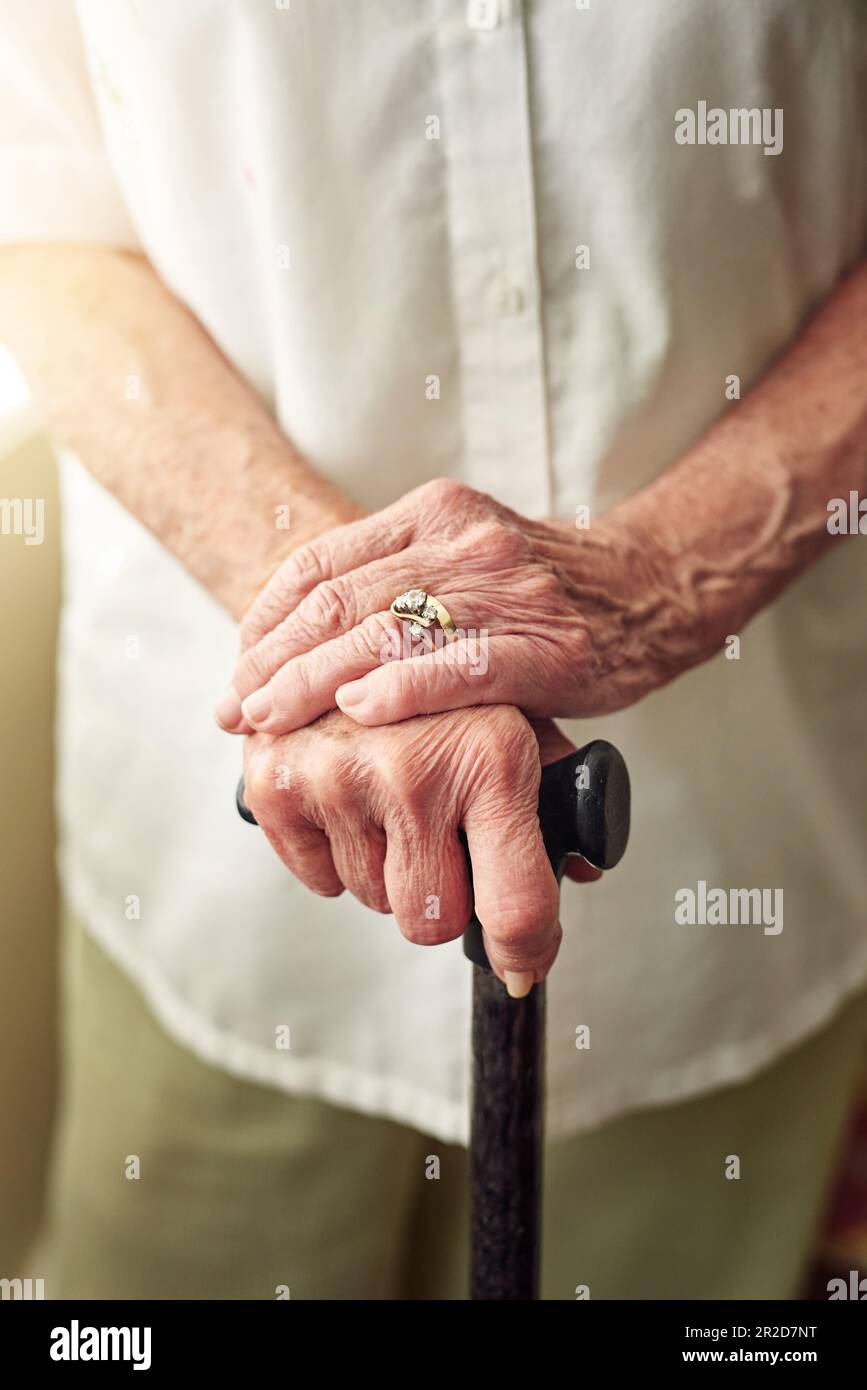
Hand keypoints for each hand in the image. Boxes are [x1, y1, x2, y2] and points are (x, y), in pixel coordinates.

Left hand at [215, 478, 668, 736]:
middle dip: (275, 661)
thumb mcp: (462, 561)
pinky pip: (463, 666)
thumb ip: (393, 584)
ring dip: (314, 682)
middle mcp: (464, 540)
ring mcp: (509, 591)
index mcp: (433, 513)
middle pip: (341, 599)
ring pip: (387, 632)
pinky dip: (404, 688)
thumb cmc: (542, 592)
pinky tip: (359, 712)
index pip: (322, 562)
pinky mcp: (549, 647)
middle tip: (236, 710)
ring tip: (270, 723)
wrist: (650, 590)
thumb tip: (299, 646)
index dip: (266, 620)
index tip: (236, 671)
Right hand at [242, 705, 598, 995]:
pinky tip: (349, 801)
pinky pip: (318, 877)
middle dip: (444, 897)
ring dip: (387, 867)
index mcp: (493, 758)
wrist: (353, 605)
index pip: (516, 906)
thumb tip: (581, 868)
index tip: (520, 964)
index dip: (524, 949)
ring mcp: (339, 775)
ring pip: (374, 898)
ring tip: (393, 800)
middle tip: (444, 844)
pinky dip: (335, 854)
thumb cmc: (451, 674)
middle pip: (433, 922)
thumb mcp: (523, 716)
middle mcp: (414, 769)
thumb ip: (557, 793)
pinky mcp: (276, 780)